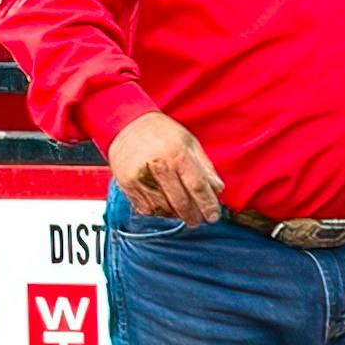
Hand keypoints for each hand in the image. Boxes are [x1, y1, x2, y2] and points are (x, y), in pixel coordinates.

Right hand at [106, 108, 226, 227]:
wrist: (127, 124)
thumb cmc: (162, 133)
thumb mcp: (190, 143)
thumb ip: (205, 168)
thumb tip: (217, 190)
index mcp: (177, 154)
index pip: (197, 186)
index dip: (207, 205)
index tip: (213, 216)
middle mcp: (158, 166)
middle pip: (180, 202)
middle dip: (193, 216)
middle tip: (198, 220)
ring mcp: (140, 177)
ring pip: (163, 209)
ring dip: (176, 215)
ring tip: (182, 212)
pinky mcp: (127, 184)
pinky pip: (146, 208)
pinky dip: (158, 212)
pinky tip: (165, 207)